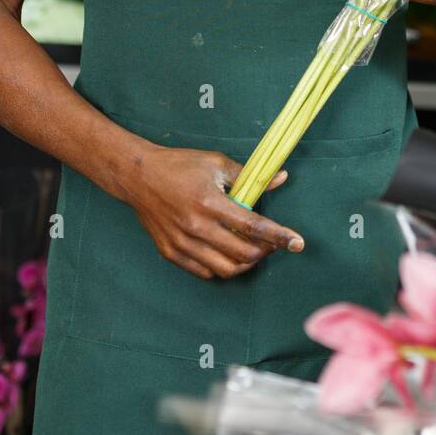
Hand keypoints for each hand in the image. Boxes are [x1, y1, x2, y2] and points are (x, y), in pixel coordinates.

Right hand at [125, 146, 303, 280]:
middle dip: (264, 251)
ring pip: (225, 269)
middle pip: (242, 254)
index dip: (280, 237)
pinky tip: (227, 253)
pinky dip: (222, 267)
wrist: (138, 177)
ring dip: (245, 264)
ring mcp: (182, 244)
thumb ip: (249, 176)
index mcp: (209, 202)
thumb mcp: (216, 163)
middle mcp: (196, 227)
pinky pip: (204, 271)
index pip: (253, 226)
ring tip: (252, 251)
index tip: (298, 244)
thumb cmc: (180, 166)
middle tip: (271, 243)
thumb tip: (281, 178)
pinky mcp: (170, 253)